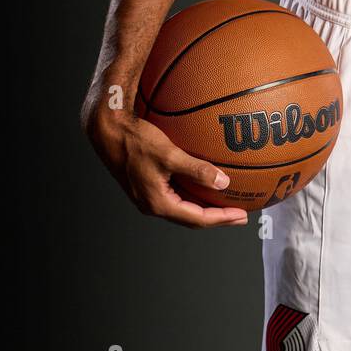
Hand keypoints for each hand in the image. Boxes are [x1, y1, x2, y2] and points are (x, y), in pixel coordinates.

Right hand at [81, 89, 249, 228]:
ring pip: (184, 207)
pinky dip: (194, 193)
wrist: (108, 131)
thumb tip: (224, 182)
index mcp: (158, 203)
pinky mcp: (148, 185)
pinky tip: (204, 182)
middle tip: (240, 214)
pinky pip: (177, 195)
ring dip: (206, 207)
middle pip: (191, 218)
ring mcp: (149, 196)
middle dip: (217, 218)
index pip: (196, 219)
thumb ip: (197, 170)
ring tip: (226, 202)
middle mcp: (152, 204)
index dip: (221, 219)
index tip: (242, 215)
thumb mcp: (169, 154)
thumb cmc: (136, 141)